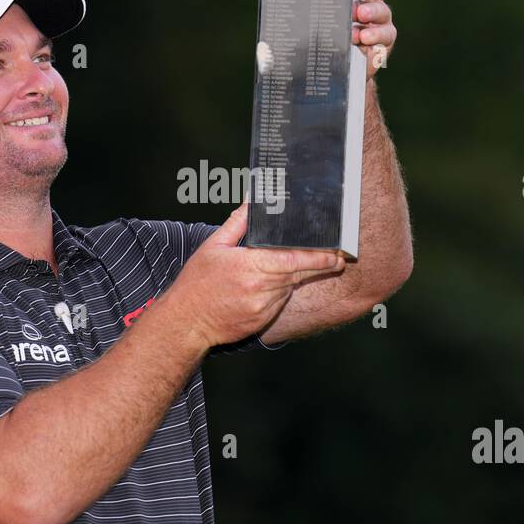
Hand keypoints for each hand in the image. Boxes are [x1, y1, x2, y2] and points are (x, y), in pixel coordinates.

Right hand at [165, 201, 343, 348]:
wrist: (187, 322)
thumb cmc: (197, 283)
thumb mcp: (214, 246)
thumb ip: (237, 223)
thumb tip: (251, 202)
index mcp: (251, 265)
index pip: (295, 259)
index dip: (319, 257)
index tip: (336, 253)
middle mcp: (261, 287)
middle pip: (298, 273)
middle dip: (317, 265)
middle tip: (336, 258)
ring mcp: (263, 307)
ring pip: (289, 288)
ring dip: (291, 279)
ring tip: (274, 272)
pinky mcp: (262, 321)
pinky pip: (279, 303)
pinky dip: (278, 294)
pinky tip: (262, 289)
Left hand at [254, 0, 397, 80]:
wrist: (327, 71)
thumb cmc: (317, 34)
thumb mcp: (302, 13)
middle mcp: (368, 0)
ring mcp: (377, 22)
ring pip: (384, 9)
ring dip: (373, 10)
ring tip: (359, 14)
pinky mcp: (381, 44)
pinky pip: (386, 36)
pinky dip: (375, 36)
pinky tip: (361, 37)